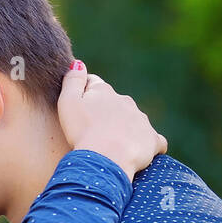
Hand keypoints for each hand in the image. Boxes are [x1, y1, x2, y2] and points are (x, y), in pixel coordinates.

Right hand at [57, 62, 166, 182]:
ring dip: (125, 128)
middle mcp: (125, 101)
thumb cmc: (82, 132)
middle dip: (107, 112)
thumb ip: (72, 81)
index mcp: (104, 92)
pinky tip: (139, 152)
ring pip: (133, 120)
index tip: (79, 108)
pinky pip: (154, 140)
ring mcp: (141, 120)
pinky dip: (147, 144)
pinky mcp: (152, 140)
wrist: (105, 158)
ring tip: (113, 145)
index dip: (85, 94)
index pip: (94, 85)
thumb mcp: (67, 103)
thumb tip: (79, 64)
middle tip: (93, 131)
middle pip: (115, 103)